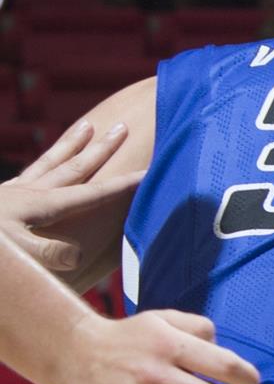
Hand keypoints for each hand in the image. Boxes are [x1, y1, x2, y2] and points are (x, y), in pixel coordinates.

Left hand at [0, 120, 141, 275]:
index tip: (150, 174)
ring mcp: (10, 192)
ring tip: (87, 125)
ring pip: (49, 163)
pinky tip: (42, 167)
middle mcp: (27, 193)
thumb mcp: (17, 257)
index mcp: (39, 206)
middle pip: (74, 166)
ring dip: (72, 145)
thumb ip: (48, 254)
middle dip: (102, 149)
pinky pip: (28, 174)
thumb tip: (76, 253)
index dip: (123, 185)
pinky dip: (42, 164)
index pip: (92, 193)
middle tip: (123, 127)